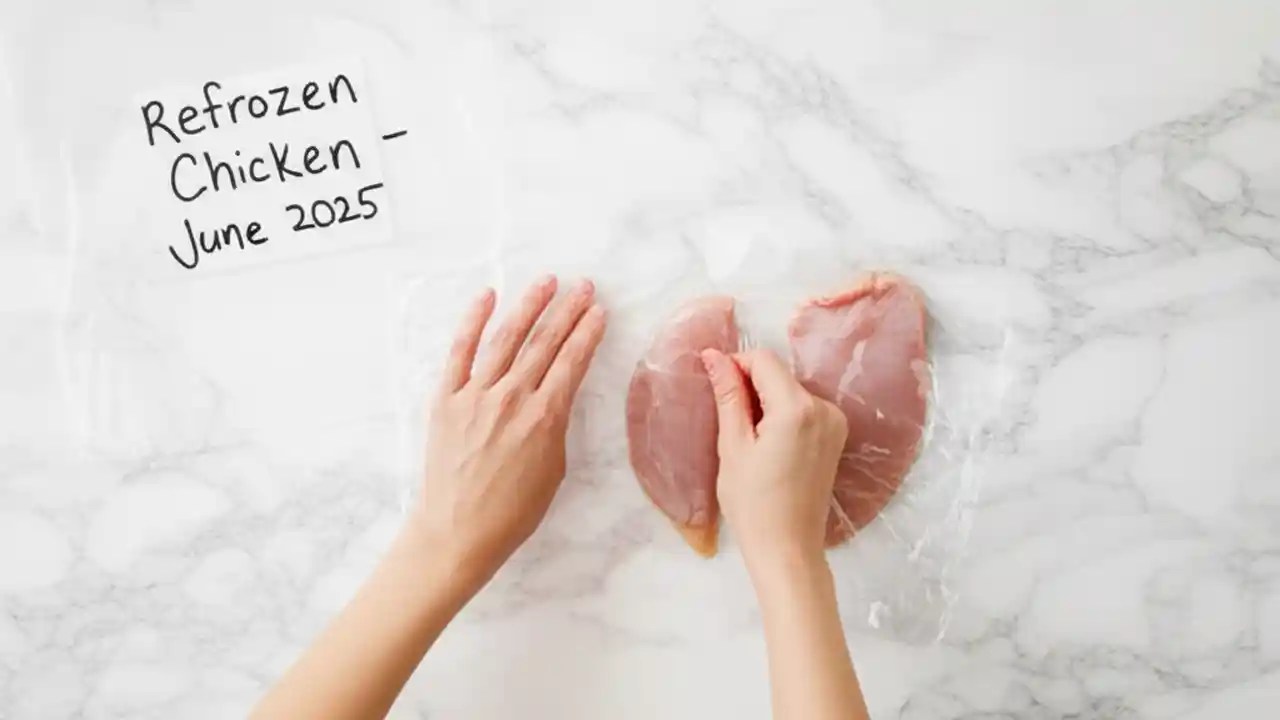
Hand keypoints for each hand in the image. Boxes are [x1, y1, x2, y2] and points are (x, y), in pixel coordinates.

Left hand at [410, 276, 605, 595]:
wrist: (457, 532)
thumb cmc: (512, 512)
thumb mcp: (554, 470)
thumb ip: (556, 425)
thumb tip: (556, 395)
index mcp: (545, 418)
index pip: (572, 362)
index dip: (588, 333)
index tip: (599, 311)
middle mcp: (511, 398)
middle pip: (545, 342)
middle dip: (567, 310)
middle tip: (582, 287)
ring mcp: (475, 396)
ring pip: (507, 338)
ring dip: (530, 305)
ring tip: (547, 282)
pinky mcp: (445, 399)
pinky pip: (460, 351)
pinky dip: (473, 321)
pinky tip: (487, 297)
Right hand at [700, 348, 847, 574]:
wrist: (788, 548)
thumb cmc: (753, 503)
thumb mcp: (733, 446)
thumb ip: (728, 395)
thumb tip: (715, 356)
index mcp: (798, 408)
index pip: (764, 360)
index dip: (735, 365)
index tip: (715, 384)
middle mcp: (824, 408)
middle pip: (778, 375)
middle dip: (750, 387)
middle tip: (730, 424)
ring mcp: (835, 422)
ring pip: (789, 391)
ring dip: (765, 403)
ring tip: (749, 441)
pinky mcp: (835, 436)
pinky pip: (803, 410)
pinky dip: (782, 416)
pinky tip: (769, 447)